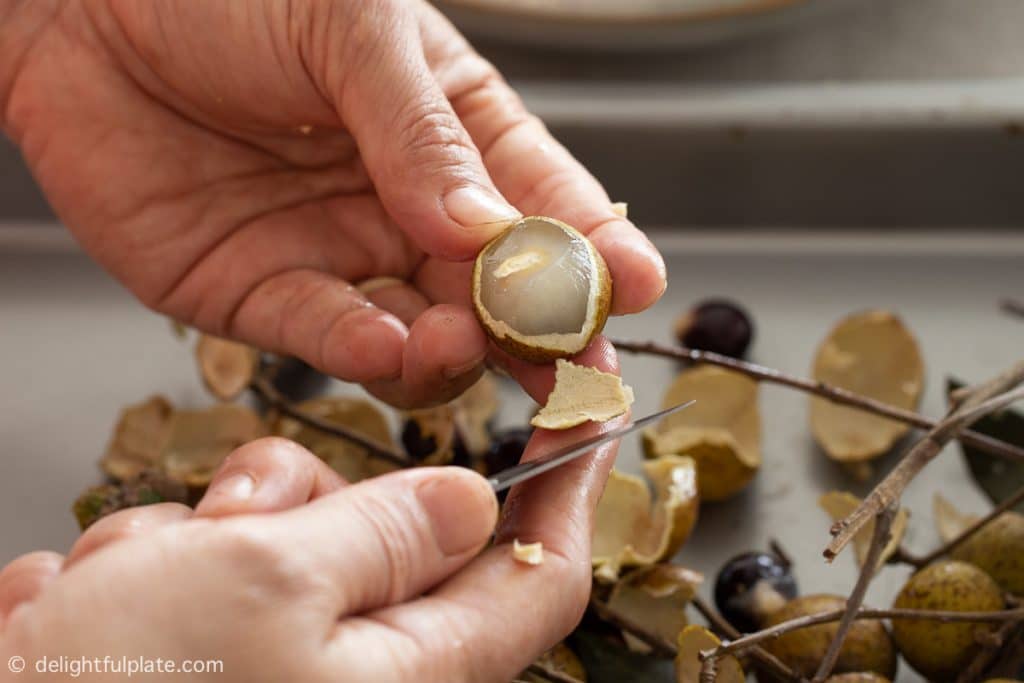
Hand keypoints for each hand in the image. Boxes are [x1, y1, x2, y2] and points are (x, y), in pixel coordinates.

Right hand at [0, 341, 621, 681]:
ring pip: (292, 532)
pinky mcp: (211, 647)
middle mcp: (358, 674)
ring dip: (216, 528)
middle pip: (388, 530)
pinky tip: (99, 605)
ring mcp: (278, 660)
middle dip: (308, 497)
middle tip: (236, 520)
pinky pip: (218, 559)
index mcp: (411, 674)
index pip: (538, 569)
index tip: (579, 399)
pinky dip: (166, 557)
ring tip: (138, 583)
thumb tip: (469, 499)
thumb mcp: (264, 582)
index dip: (568, 480)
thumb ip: (383, 532)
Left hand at [1, 0, 664, 406]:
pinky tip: (386, 346)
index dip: (593, 250)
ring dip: (453, 351)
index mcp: (455, 135)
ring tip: (464, 341)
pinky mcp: (264, 296)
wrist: (82, 6)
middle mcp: (409, 209)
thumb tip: (490, 229)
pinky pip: (327, 338)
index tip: (635, 285)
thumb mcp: (351, 27)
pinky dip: (362, 352)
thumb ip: (421, 134)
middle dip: (543, 338)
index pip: (545, 203)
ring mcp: (342, 258)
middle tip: (575, 370)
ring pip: (425, 335)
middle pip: (500, 295)